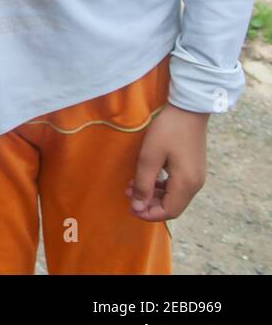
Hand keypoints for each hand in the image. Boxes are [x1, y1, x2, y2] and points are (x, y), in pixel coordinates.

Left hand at [126, 104, 207, 221]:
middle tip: (128, 194)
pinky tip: (146, 178)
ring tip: (132, 186)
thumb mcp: (149, 157)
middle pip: (172, 206)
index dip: (149, 214)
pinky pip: (177, 185)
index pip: (169, 211)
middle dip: (149, 204)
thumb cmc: (167, 131)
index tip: (130, 208)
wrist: (188, 110)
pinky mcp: (193, 168)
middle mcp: (195, 184)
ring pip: (174, 196)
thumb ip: (144, 184)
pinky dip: (161, 186)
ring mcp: (196, 176)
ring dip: (153, 195)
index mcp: (186, 184)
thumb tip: (138, 207)